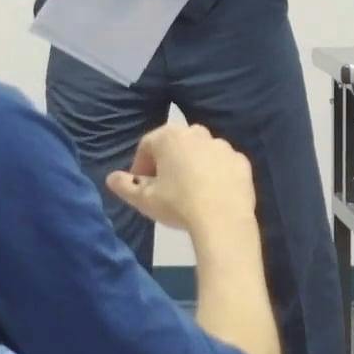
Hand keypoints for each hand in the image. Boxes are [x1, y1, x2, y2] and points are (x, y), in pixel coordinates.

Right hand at [105, 122, 255, 232]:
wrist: (223, 220)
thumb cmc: (178, 205)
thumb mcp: (144, 200)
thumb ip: (124, 186)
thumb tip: (112, 178)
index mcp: (169, 137)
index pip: (147, 145)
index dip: (140, 165)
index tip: (140, 186)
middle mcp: (196, 133)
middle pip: (175, 145)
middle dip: (167, 162)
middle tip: (164, 187)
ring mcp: (222, 146)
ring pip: (201, 152)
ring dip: (193, 165)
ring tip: (190, 192)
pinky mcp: (242, 161)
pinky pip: (222, 164)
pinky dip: (216, 174)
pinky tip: (212, 194)